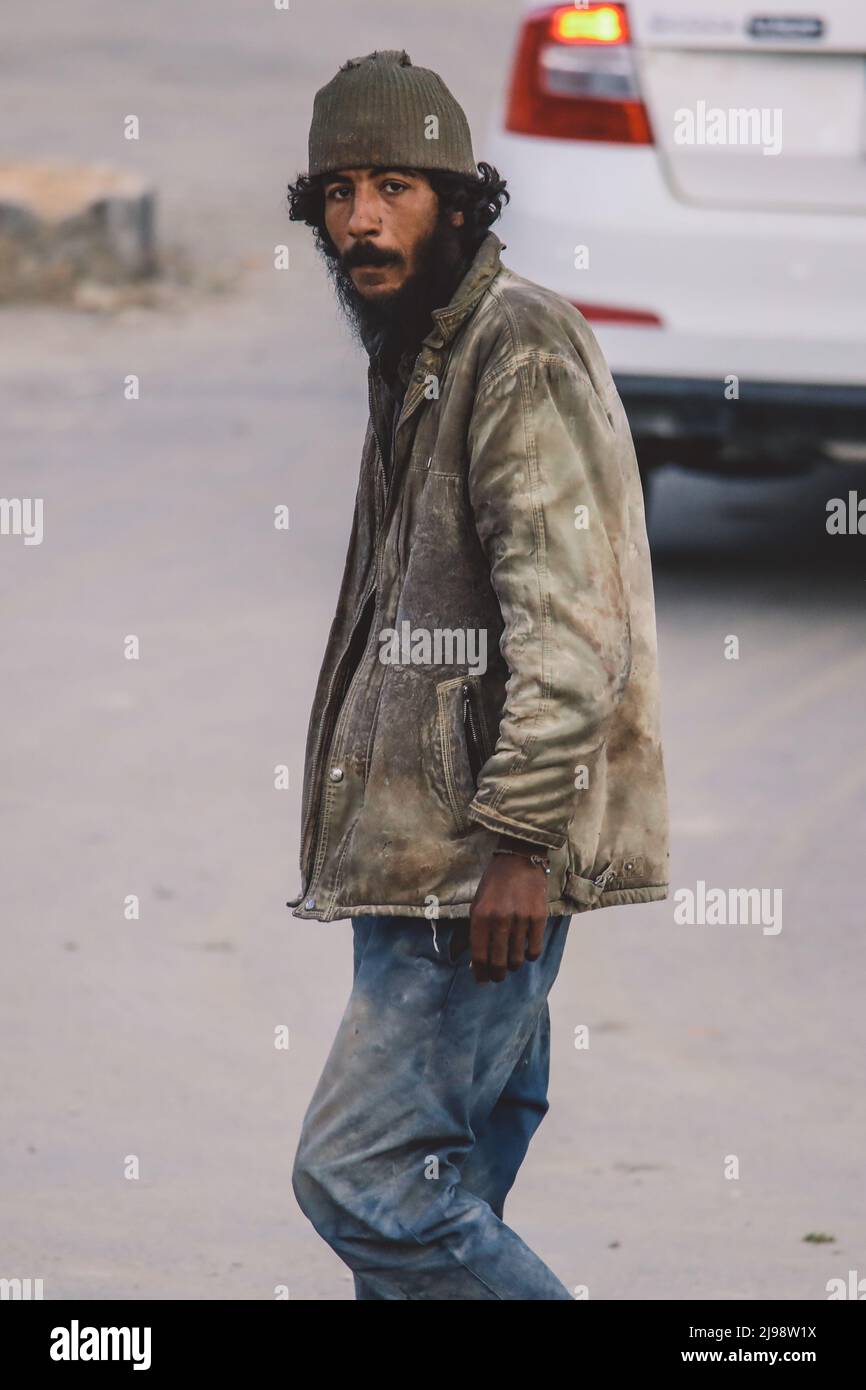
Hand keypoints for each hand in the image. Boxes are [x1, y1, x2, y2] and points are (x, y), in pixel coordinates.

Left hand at [468, 837, 549, 984]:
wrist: (519, 859)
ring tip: (511, 965)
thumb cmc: (494, 883)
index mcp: (480, 916)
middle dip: (497, 974)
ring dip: (513, 966)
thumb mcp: (477, 903)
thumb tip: (475, 960)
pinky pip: (535, 949)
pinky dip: (530, 956)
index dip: (481, 972)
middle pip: (498, 961)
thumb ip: (476, 930)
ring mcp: (520, 919)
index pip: (479, 955)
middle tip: (498, 977)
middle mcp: (499, 920)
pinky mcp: (538, 917)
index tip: (482, 980)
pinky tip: (527, 953)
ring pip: (517, 958)